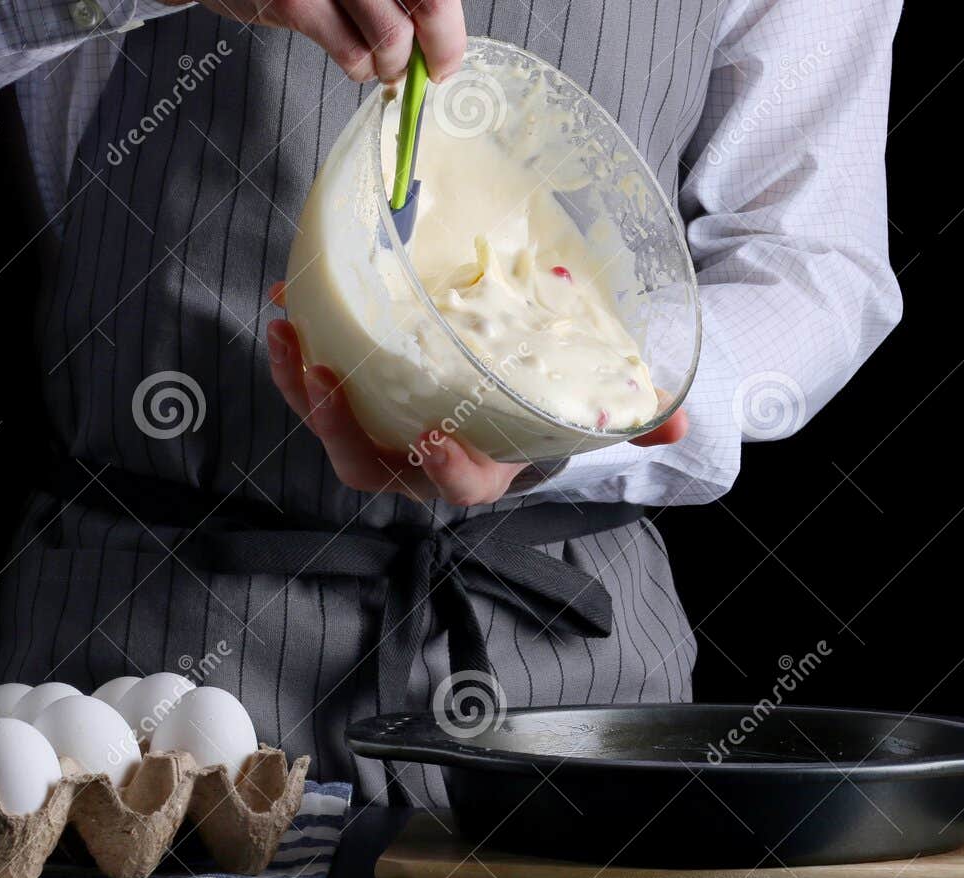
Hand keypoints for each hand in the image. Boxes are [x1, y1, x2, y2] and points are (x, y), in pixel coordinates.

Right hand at [175, 0, 467, 82]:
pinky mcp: (294, 1)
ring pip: (393, 37)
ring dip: (393, 66)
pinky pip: (352, 53)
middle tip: (433, 70)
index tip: (448, 51)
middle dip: (438, 48)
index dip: (450, 26)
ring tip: (383, 65)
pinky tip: (355, 60)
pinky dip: (361, 69)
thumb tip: (440, 29)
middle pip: (430, 2)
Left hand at [265, 282, 689, 505]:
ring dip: (301, 389)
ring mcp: (383, 434)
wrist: (509, 394)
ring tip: (288, 332)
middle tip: (325, 377)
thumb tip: (676, 423)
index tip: (433, 435)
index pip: (458, 487)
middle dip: (342, 429)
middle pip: (371, 467)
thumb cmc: (546, 402)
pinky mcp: (355, 401)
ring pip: (332, 430)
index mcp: (481, 470)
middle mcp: (422, 464)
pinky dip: (295, 355)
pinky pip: (315, 389)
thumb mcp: (589, 405)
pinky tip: (287, 304)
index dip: (445, 469)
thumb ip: (630, 418)